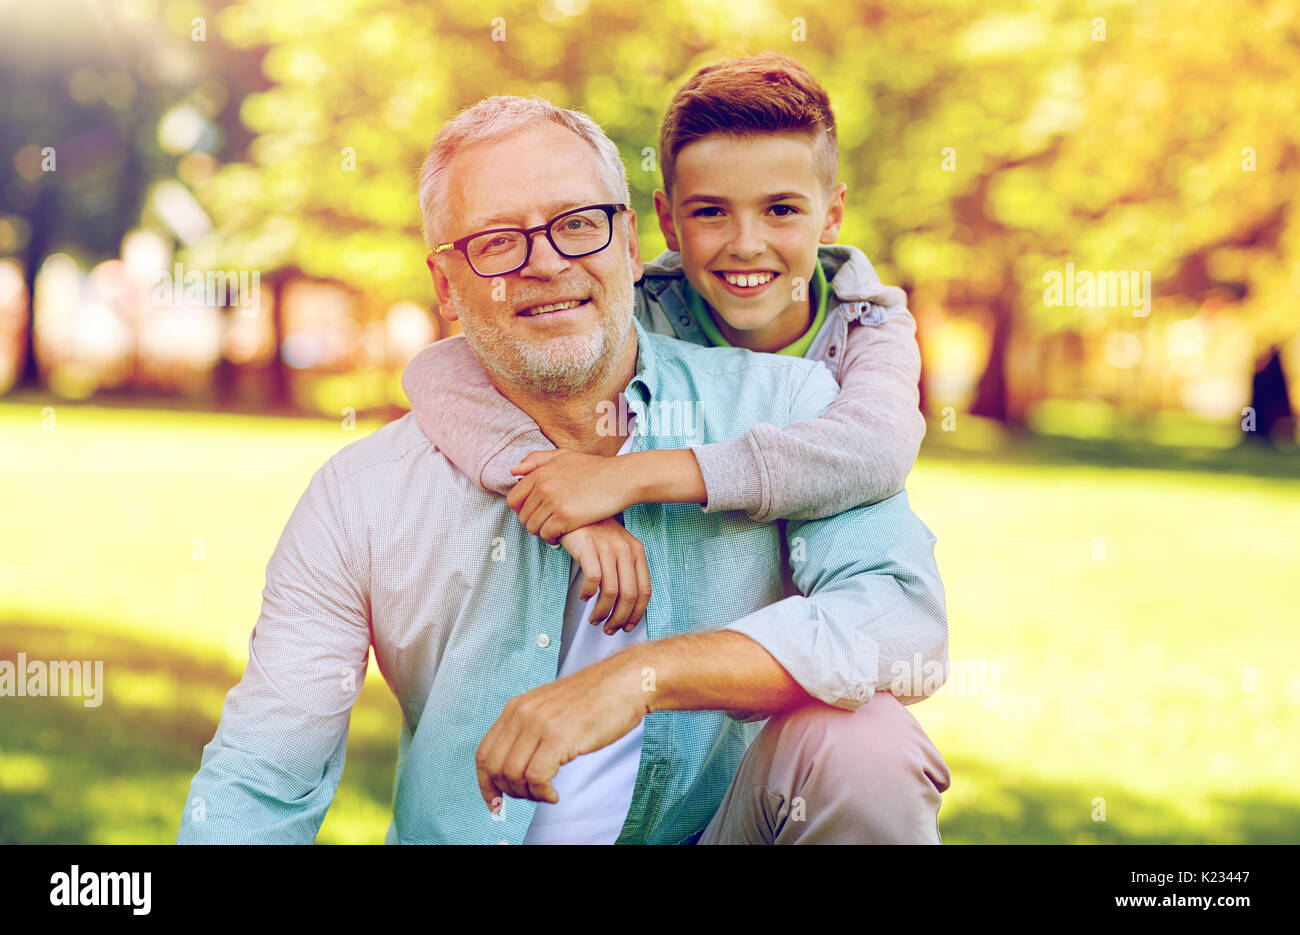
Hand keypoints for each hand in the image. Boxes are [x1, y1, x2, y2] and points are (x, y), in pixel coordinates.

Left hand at [476, 655, 647, 809]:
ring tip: (546, 793)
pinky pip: (536, 777)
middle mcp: (522, 714)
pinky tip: (554, 793)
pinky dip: (543, 793)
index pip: (484, 752)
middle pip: (494, 767)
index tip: (494, 800)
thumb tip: (516, 765)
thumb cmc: (595, 698)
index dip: (485, 782)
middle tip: (528, 797)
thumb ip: (529, 730)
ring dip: (528, 794)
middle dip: (507, 791)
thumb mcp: (550, 708)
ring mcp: (539, 725)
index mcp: (516, 707)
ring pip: (513, 775)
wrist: (625, 682)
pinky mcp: (559, 737)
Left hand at [507, 448, 638, 543]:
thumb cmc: (594, 468)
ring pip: (533, 528)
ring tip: (553, 530)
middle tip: (546, 524)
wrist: (620, 478)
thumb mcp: (564, 456)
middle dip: (533, 522)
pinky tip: (560, 536)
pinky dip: (552, 539)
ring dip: (542, 532)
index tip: (534, 513)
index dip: (521, 510)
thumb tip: (513, 470)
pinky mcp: (566, 518)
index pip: (514, 499)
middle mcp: (543, 487)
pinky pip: (547, 535)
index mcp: (540, 473)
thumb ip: (537, 460)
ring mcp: (554, 503)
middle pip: (523, 516)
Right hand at [558, 518, 651, 633]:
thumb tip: (625, 605)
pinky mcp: (589, 547)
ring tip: (594, 619)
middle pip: (629, 596)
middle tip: (608, 630)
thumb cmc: (596, 533)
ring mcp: (607, 548)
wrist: (576, 509)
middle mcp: (626, 550)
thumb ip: (625, 570)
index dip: (637, 614)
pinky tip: (583, 597)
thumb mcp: (618, 548)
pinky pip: (593, 580)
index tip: (627, 627)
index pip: (644, 591)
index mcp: (637, 552)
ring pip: (610, 592)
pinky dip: (588, 593)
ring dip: (602, 612)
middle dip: (619, 619)